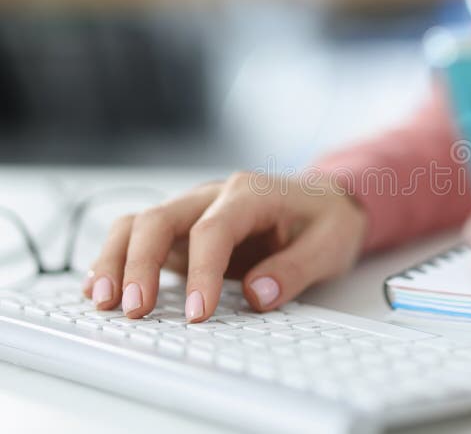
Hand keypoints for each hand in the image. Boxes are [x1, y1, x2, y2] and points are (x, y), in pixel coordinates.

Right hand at [82, 172, 366, 321]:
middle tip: (134, 309)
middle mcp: (214, 197)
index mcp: (250, 193)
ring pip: (140, 224)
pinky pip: (141, 238)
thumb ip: (295, 269)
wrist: (327, 202)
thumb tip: (257, 296)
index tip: (197, 313)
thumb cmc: (328, 219)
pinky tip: (104, 288)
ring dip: (117, 260)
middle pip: (160, 219)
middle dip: (140, 263)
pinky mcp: (185, 232)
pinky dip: (119, 260)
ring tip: (104, 300)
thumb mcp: (330, 244)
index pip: (214, 230)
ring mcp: (195, 212)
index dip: (201, 272)